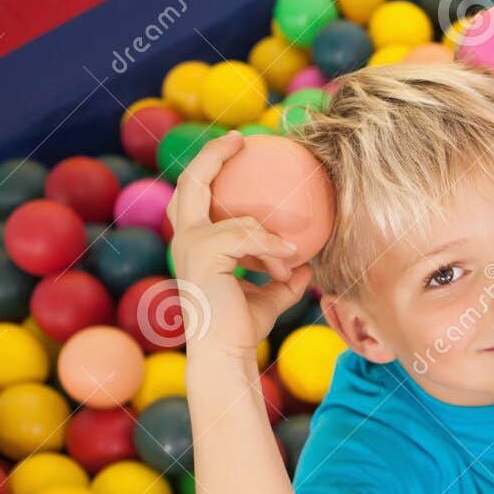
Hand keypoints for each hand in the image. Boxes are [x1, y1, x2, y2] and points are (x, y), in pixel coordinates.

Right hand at [166, 130, 314, 357]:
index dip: (210, 169)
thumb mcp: (269, 297)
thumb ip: (284, 276)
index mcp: (195, 245)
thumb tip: (308, 263)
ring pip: (234, 217)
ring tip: (289, 255)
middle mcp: (185, 241)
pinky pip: (246, 235)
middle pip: (190, 183)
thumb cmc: (240, 330)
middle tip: (240, 139)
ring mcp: (190, 246)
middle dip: (212, 156)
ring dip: (269, 239)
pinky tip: (288, 259)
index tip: (237, 148)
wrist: (226, 354)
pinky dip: (271, 247)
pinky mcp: (204, 254)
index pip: (194, 198)